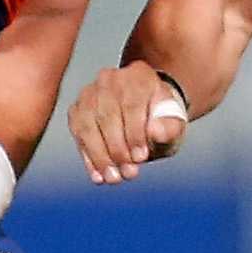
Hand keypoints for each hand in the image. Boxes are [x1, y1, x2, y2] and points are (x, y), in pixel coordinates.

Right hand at [69, 61, 188, 183]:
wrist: (145, 113)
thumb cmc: (160, 117)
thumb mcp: (174, 122)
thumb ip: (170, 126)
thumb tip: (156, 132)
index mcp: (138, 75)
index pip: (132, 104)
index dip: (135, 133)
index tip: (141, 158)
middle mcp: (110, 78)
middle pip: (107, 115)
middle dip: (117, 149)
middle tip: (129, 173)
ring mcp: (90, 93)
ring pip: (88, 126)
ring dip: (100, 156)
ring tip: (114, 178)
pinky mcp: (77, 110)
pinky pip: (78, 135)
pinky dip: (88, 157)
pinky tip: (98, 175)